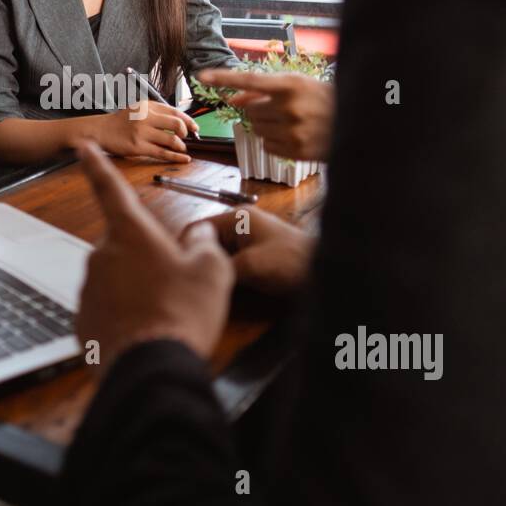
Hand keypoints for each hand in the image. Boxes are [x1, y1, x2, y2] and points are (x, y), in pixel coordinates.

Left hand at [75, 141, 233, 368]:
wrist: (151, 366)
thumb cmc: (182, 314)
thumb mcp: (211, 272)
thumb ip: (203, 244)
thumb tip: (197, 236)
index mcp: (131, 234)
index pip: (110, 189)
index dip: (97, 164)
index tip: (82, 147)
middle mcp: (102, 255)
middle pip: (124, 246)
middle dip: (145, 260)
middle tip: (173, 287)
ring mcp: (88, 288)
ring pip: (115, 279)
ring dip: (135, 290)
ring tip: (163, 315)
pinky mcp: (83, 319)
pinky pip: (106, 308)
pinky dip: (123, 316)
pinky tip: (145, 332)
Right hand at [91, 101, 199, 163]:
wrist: (100, 131)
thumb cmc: (120, 122)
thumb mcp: (137, 109)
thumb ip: (156, 113)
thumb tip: (180, 122)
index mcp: (147, 106)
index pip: (174, 111)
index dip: (188, 120)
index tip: (195, 127)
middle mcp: (145, 117)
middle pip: (176, 124)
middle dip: (186, 132)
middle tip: (187, 138)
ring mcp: (141, 132)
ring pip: (171, 140)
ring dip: (181, 146)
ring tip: (182, 148)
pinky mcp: (138, 147)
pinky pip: (162, 153)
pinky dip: (176, 157)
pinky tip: (184, 159)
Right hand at [193, 207, 314, 295]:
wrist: (325, 271)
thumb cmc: (291, 262)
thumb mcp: (250, 266)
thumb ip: (220, 267)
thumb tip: (197, 276)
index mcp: (237, 217)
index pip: (195, 228)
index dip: (184, 249)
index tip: (180, 273)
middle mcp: (240, 223)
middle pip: (206, 241)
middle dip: (200, 260)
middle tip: (194, 284)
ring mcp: (249, 237)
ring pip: (218, 253)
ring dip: (214, 268)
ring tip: (208, 287)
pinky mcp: (256, 252)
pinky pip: (231, 261)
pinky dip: (226, 273)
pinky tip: (225, 288)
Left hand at [196, 68, 333, 160]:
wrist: (356, 122)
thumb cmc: (323, 98)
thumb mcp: (297, 85)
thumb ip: (263, 90)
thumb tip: (232, 99)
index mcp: (291, 85)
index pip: (250, 80)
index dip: (223, 78)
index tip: (202, 76)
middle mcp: (290, 108)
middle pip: (250, 110)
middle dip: (259, 109)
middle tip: (280, 108)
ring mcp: (293, 132)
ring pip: (256, 130)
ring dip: (265, 125)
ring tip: (290, 121)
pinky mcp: (296, 151)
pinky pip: (266, 146)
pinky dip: (274, 141)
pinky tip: (293, 134)